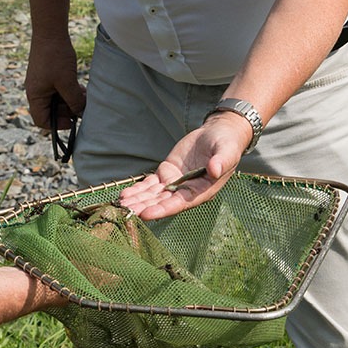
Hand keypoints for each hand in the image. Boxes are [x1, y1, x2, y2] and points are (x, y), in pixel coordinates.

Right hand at [25, 34, 86, 130]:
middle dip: (68, 111)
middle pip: (51, 111)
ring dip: (71, 101)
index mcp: (35, 96)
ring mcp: (43, 83)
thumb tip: (80, 113)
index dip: (57, 124)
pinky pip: (60, 90)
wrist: (50, 31)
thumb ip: (73, 100)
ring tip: (85, 98)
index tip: (73, 121)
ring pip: (58, 100)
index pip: (42, 121)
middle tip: (82, 107)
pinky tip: (82, 89)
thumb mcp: (67, 82)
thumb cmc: (55, 57)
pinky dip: (70, 92)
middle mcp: (37, 91)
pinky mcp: (50, 75)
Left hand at [118, 111, 250, 219]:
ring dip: (137, 200)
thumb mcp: (227, 150)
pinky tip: (125, 194)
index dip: (163, 209)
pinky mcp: (167, 172)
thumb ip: (221, 161)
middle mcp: (187, 191)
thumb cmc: (227, 144)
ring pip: (153, 195)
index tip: (146, 214)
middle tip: (125, 211)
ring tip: (120, 205)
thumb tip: (214, 169)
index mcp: (202, 191)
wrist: (219, 134)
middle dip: (144, 207)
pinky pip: (150, 184)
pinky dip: (138, 189)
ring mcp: (175, 182)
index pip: (180, 203)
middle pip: (162, 202)